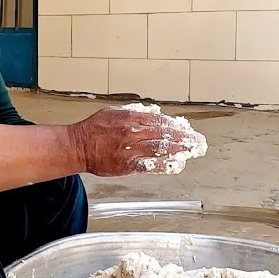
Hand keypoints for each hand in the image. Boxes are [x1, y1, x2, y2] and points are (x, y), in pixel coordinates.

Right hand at [66, 107, 203, 176]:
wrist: (78, 146)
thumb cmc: (95, 129)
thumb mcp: (114, 112)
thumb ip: (135, 111)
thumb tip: (155, 111)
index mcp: (131, 117)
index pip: (161, 120)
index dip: (177, 126)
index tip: (188, 129)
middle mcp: (133, 132)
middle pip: (165, 134)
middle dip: (186, 138)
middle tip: (200, 142)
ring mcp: (131, 149)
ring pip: (161, 149)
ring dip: (181, 150)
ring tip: (194, 152)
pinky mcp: (127, 164)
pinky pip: (151, 165)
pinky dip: (165, 165)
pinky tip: (178, 165)